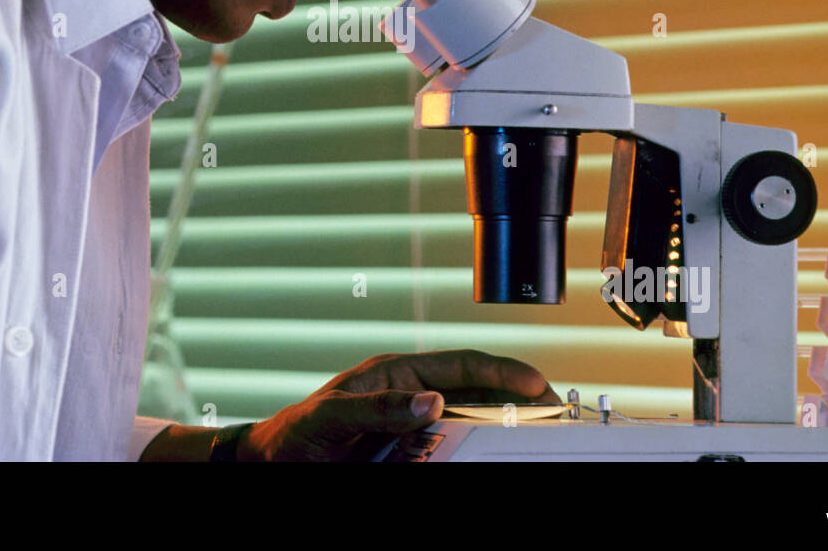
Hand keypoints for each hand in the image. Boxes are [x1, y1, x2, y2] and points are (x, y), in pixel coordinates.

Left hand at [238, 348, 560, 460]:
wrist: (271, 462)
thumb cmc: (295, 434)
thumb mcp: (333, 418)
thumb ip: (379, 407)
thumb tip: (432, 402)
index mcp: (396, 372)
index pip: (461, 365)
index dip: (503, 371)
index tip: (538, 384)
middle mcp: (411, 394)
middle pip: (477, 390)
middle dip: (517, 397)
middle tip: (555, 412)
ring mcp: (412, 421)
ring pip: (471, 418)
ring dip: (504, 424)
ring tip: (537, 434)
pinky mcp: (409, 448)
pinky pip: (452, 444)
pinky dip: (478, 447)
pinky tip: (496, 453)